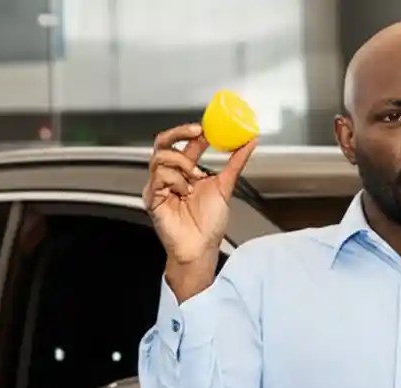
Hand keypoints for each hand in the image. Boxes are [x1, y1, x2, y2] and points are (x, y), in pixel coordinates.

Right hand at [143, 124, 256, 266]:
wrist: (201, 248)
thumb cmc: (209, 224)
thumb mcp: (226, 186)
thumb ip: (235, 162)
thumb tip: (249, 142)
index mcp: (186, 171)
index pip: (185, 143)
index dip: (194, 131)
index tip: (208, 126)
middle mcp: (171, 175)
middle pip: (163, 142)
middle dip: (180, 132)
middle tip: (197, 131)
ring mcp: (159, 186)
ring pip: (161, 157)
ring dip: (182, 164)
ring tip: (194, 179)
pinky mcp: (152, 197)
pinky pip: (159, 176)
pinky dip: (175, 181)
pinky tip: (183, 193)